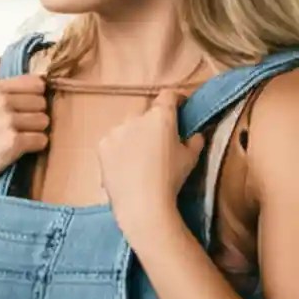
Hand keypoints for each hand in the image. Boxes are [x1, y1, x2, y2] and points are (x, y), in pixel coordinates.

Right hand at [0, 61, 49, 209]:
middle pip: (42, 100)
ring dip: (35, 130)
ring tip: (15, 137)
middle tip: (17, 124)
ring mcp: (6, 120)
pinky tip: (17, 150)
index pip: (34, 80)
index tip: (23, 104)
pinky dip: (34, 146)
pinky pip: (42, 140)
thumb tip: (4, 59)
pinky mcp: (13, 142)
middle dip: (34, 112)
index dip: (32, 94)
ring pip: (44, 120)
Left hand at [98, 89, 204, 237]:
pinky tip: (126, 164)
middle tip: (160, 140)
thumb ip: (195, 141)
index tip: (179, 105)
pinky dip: (120, 148)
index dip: (174, 98)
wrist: (142, 202)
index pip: (167, 96)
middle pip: (146, 113)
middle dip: (153, 122)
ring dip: (134, 135)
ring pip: (127, 126)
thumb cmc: (172, 178)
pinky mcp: (102, 144)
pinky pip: (113, 141)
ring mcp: (115, 130)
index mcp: (160, 117)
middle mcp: (135, 117)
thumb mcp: (191, 159)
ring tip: (141, 157)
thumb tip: (196, 133)